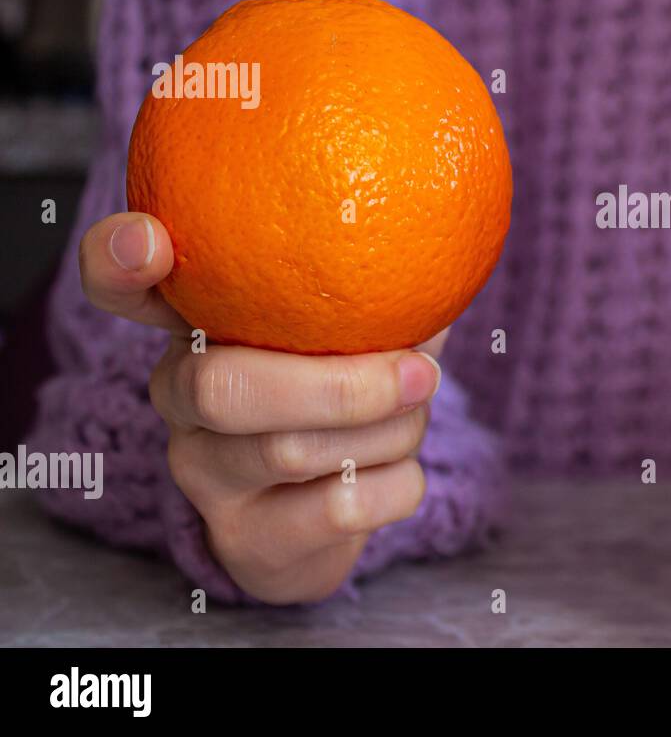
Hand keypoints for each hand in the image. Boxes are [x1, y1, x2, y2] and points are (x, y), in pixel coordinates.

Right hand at [79, 212, 440, 602]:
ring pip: (295, 451)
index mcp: (197, 325)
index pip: (119, 284)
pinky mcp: (246, 540)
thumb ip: (375, 293)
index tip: (151, 242)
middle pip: (223, 389)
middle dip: (342, 385)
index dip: (116, 260)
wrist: (321, 521)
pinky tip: (399, 469)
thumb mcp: (349, 333)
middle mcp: (179, 397)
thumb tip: (441, 257)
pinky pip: (339, 508)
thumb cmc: (341, 394)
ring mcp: (203, 475)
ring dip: (388, 432)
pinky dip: (396, 484)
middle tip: (421, 372)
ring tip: (417, 413)